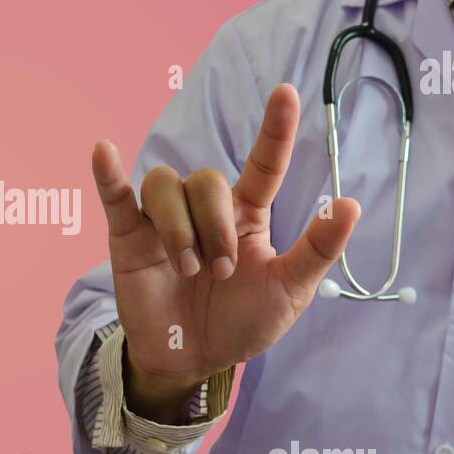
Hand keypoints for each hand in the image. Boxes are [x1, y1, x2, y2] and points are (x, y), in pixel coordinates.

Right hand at [90, 84, 359, 421]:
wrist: (193, 360)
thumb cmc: (243, 322)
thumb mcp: (289, 292)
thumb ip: (316, 250)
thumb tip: (350, 205)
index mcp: (248, 215)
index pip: (263, 163)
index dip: (274, 129)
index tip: (287, 93)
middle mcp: (205, 210)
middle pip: (206, 181)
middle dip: (214, 228)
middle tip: (219, 273)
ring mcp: (164, 221)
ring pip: (166, 185)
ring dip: (180, 228)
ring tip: (188, 270)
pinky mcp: (129, 238)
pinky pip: (116, 197)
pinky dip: (107, 175)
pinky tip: (103, 152)